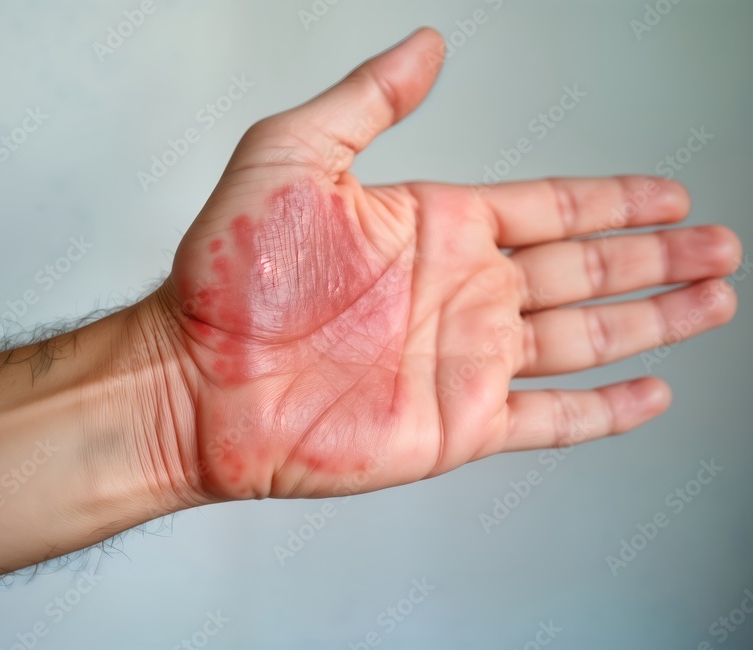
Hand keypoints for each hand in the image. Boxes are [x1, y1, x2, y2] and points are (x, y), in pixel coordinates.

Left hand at [152, 28, 741, 500]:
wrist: (199, 382)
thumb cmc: (228, 278)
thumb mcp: (291, 155)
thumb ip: (367, 99)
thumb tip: (424, 47)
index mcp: (434, 226)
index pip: (551, 206)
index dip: (615, 199)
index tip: (666, 191)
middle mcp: (459, 291)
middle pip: (586, 268)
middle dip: (656, 256)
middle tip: (716, 244)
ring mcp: (464, 360)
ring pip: (586, 337)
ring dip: (651, 320)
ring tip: (711, 300)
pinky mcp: (458, 425)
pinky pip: (552, 418)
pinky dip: (605, 410)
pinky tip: (647, 393)